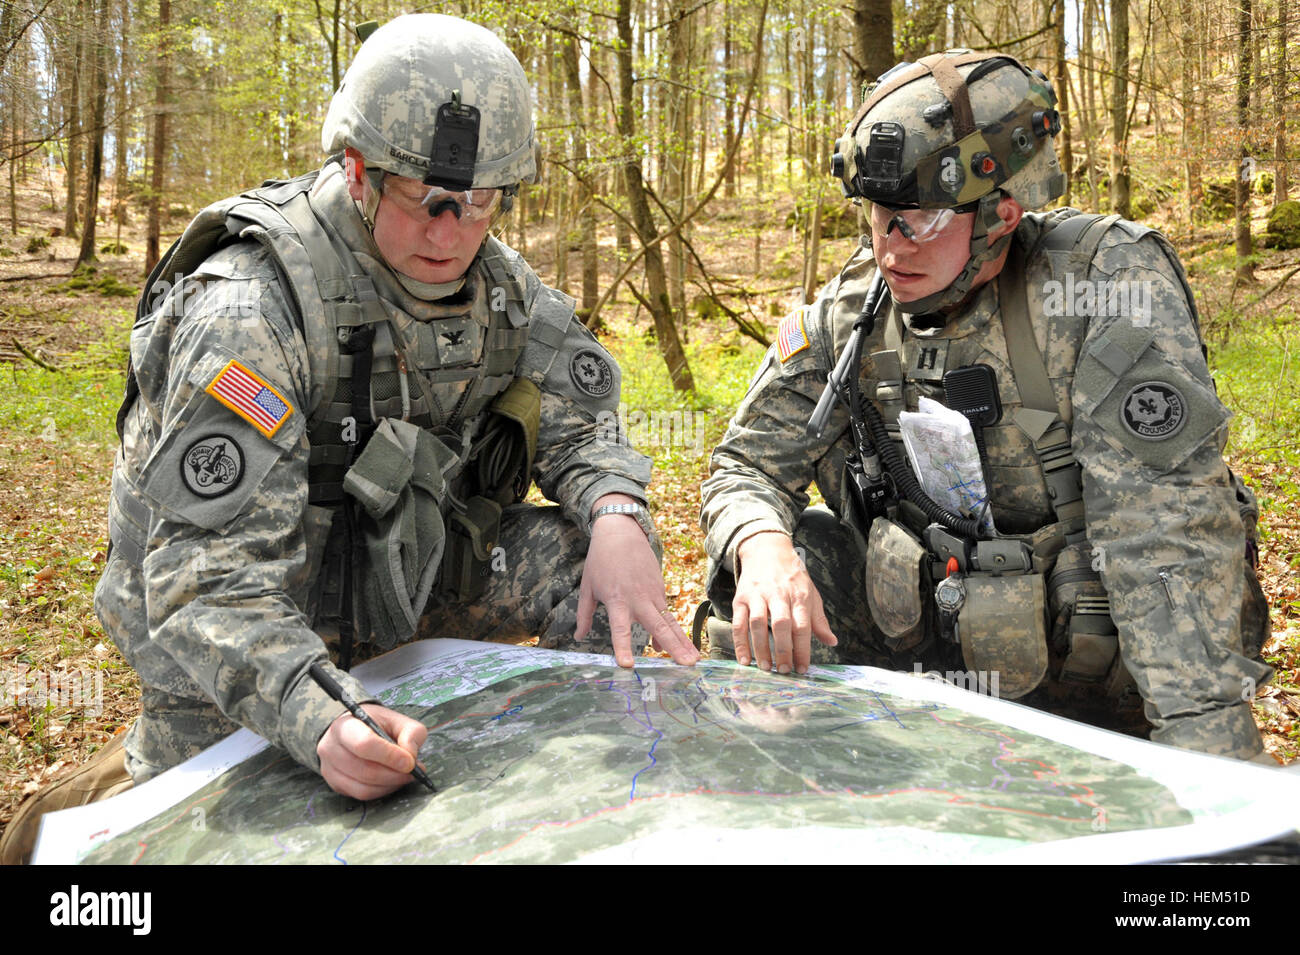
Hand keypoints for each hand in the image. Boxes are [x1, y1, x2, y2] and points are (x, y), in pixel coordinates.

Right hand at [317, 704, 428, 800]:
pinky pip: (362, 796)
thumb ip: (411, 733)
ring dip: (391, 785)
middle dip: (394, 774)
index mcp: (344, 726)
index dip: (390, 756)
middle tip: (414, 772)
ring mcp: (329, 769)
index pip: (364, 744)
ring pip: (364, 788)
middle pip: (365, 770)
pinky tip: (392, 781)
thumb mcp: (397, 720)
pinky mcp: (335, 785)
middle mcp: (330, 748)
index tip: (410, 762)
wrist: (353, 731)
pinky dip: (382, 791)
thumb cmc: (376, 725)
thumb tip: (411, 758)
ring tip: (405, 776)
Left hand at [575, 495, 699, 667]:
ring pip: (670, 621)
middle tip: (686, 665)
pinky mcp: (660, 589)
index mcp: (617, 599)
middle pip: (658, 626)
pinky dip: (673, 630)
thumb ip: (584, 614)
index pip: (620, 628)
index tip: (627, 665)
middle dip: (673, 647)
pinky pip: (667, 614)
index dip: (623, 646)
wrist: (621, 532)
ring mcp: (653, 593)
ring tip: (694, 660)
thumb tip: (579, 637)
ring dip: (682, 641)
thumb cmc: (601, 560)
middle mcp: (638, 598)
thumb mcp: (587, 587)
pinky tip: (679, 647)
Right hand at [733, 531, 836, 673]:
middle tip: (784, 671)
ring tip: (766, 668)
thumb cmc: (793, 578)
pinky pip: (738, 623)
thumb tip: (832, 642)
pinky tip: (745, 659)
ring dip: (761, 648)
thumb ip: (819, 620)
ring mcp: (757, 596)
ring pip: (758, 624)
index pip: (802, 626)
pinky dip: (740, 643)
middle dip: (783, 650)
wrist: (768, 551)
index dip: (803, 649)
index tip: (803, 669)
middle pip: (781, 625)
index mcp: (799, 596)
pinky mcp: (741, 598)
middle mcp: (778, 595)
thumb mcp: (811, 594)